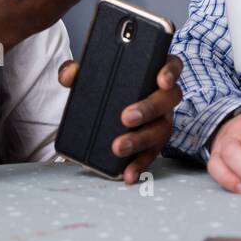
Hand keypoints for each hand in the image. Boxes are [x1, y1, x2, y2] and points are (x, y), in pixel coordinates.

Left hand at [58, 54, 181, 183]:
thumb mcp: (94, 74)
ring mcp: (161, 121)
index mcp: (153, 73)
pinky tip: (128, 174)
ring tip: (118, 147)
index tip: (161, 80)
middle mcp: (164, 97)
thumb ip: (79, 70)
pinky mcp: (154, 143)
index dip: (170, 72)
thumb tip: (68, 76)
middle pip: (168, 100)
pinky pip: (151, 154)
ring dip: (140, 141)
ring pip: (161, 130)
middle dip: (149, 109)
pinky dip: (139, 165)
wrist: (108, 108)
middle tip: (127, 118)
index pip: (172, 66)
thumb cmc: (109, 85)